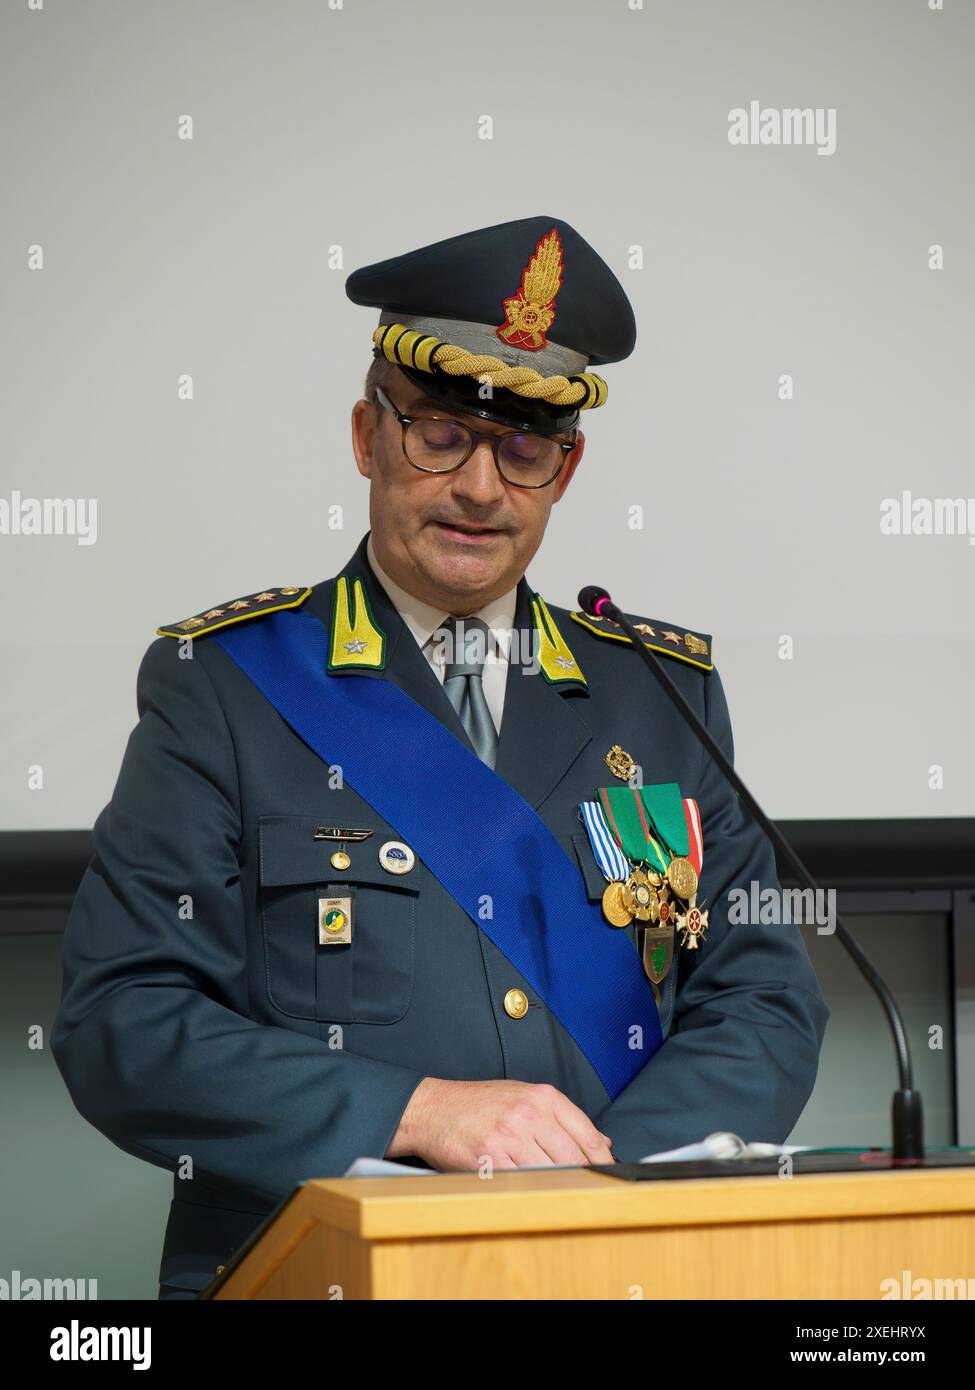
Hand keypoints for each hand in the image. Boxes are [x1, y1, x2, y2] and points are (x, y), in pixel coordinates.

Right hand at [386, 1077, 614, 1169]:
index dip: (602, 1159)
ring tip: (560, 1192)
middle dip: (583, 1176)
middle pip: (574, 1157)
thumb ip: (562, 1117)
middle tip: (587, 1189)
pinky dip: (532, 1190)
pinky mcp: (492, 1159)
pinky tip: (532, 1190)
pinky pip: (524, 1182)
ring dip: (558, 1186)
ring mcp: (510, 1136)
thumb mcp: (524, 1096)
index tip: (608, 1173)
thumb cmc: (478, 1103)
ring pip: (551, 1172)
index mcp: (542, 1097)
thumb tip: (601, 1141)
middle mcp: (529, 1113)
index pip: (587, 1133)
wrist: (434, 1109)